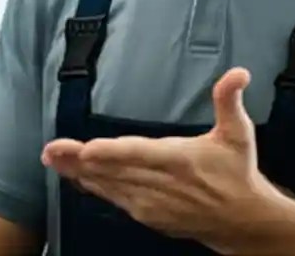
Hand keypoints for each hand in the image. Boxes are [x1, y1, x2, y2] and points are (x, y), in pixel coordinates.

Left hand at [41, 68, 282, 249]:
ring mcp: (152, 204)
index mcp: (179, 161)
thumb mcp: (238, 134)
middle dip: (79, 161)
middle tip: (50, 150)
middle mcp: (161, 185)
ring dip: (78, 173)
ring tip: (52, 159)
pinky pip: (113, 199)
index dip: (113, 153)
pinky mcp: (147, 216)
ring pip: (108, 187)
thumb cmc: (237, 172)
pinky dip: (92, 187)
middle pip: (114, 171)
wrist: (244, 222)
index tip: (87, 149)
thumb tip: (239, 72)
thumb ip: (229, 101)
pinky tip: (74, 176)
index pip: (141, 155)